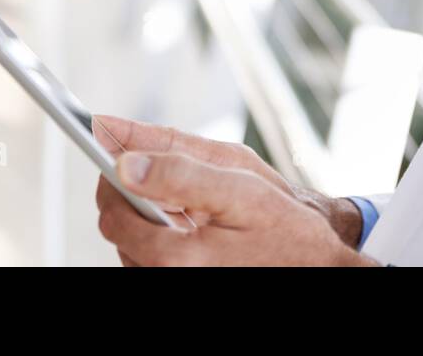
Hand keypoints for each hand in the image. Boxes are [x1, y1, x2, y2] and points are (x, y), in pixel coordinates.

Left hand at [91, 114, 378, 266]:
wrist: (313, 265)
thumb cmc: (284, 225)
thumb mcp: (241, 186)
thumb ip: (180, 171)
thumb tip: (125, 160)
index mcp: (174, 256)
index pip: (112, 212)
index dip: (109, 171)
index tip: (109, 142)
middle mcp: (165, 276)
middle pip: (116, 226)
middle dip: (129, 189)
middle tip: (155, 163)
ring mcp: (171, 280)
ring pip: (131, 240)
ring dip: (146, 210)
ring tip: (186, 197)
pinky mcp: (181, 279)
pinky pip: (151, 254)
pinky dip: (161, 229)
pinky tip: (192, 219)